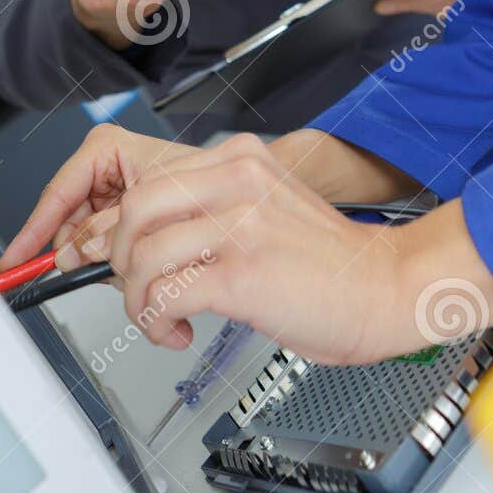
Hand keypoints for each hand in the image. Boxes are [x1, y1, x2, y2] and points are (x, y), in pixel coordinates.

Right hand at [0, 123, 207, 272]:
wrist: (243, 194)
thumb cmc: (209, 182)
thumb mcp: (151, 205)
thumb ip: (109, 229)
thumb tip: (75, 253)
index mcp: (107, 149)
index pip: (58, 193)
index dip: (33, 231)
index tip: (14, 260)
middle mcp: (108, 169)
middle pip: (69, 220)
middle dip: (73, 252)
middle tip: (80, 272)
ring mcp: (116, 193)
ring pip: (86, 239)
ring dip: (99, 262)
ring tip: (127, 270)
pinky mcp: (128, 216)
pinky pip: (105, 246)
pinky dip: (114, 263)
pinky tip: (131, 269)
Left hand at [83, 133, 492, 362]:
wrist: (388, 289)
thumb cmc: (332, 266)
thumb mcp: (269, 209)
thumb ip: (216, 209)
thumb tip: (149, 238)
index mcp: (240, 160)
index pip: (149, 180)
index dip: (116, 224)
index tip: (104, 251)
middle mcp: (237, 181)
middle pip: (133, 209)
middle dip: (118, 258)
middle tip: (135, 285)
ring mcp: (239, 224)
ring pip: (141, 255)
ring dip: (136, 299)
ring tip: (158, 317)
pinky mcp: (241, 272)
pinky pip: (164, 295)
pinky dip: (155, 322)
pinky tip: (177, 332)